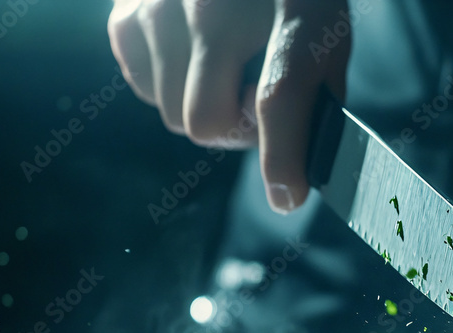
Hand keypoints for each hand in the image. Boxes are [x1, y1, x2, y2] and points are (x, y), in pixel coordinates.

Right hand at [108, 0, 349, 213]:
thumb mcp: (325, 29)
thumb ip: (317, 93)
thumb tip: (298, 164)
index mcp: (292, 6)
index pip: (279, 95)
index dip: (282, 155)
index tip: (288, 194)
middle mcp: (216, 3)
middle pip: (209, 121)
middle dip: (237, 133)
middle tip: (255, 108)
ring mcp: (163, 4)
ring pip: (174, 114)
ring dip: (205, 108)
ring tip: (226, 70)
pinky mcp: (127, 11)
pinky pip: (145, 89)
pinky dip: (172, 84)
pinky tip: (195, 52)